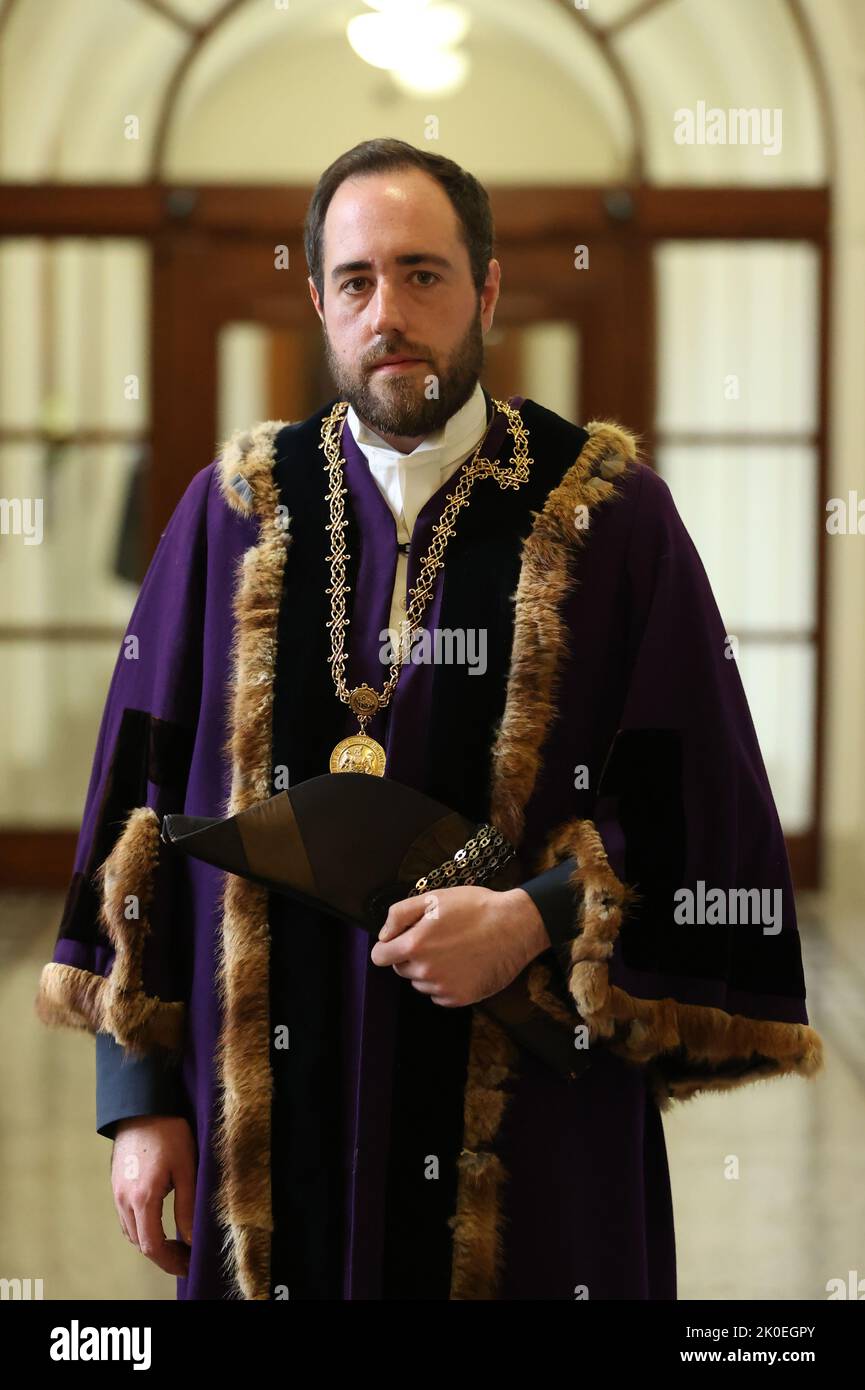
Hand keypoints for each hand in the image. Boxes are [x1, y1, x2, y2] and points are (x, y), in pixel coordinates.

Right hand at [110, 1115, 196, 1276]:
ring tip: (175, 1244)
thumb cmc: (169, 1133)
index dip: (170, 1261)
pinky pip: (125, 1216)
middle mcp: (124, 1199)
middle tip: (186, 1258)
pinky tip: (158, 1223)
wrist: (142, 1106)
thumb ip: (187, 1207)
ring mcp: (116, 1192)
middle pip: (139, 1242)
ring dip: (150, 1242)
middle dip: (162, 1255)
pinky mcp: (116, 1183)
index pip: (152, 1245)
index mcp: (143, 1198)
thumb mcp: (186, 1169)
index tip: (188, 1265)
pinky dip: (140, 1227)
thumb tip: (190, 1238)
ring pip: (131, 1231)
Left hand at [370, 884, 550, 1006]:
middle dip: (412, 955)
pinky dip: (447, 982)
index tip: (401, 939)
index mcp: (415, 945)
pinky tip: (464, 964)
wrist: (515, 926)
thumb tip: (383, 935)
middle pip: (401, 969)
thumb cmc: (476, 908)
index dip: (388, 946)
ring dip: (430, 970)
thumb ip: (399, 915)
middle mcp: (425, 971)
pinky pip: (440, 995)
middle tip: (437, 938)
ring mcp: (443, 987)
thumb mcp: (434, 898)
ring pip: (421, 982)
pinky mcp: (460, 999)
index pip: (380, 957)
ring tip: (455, 949)